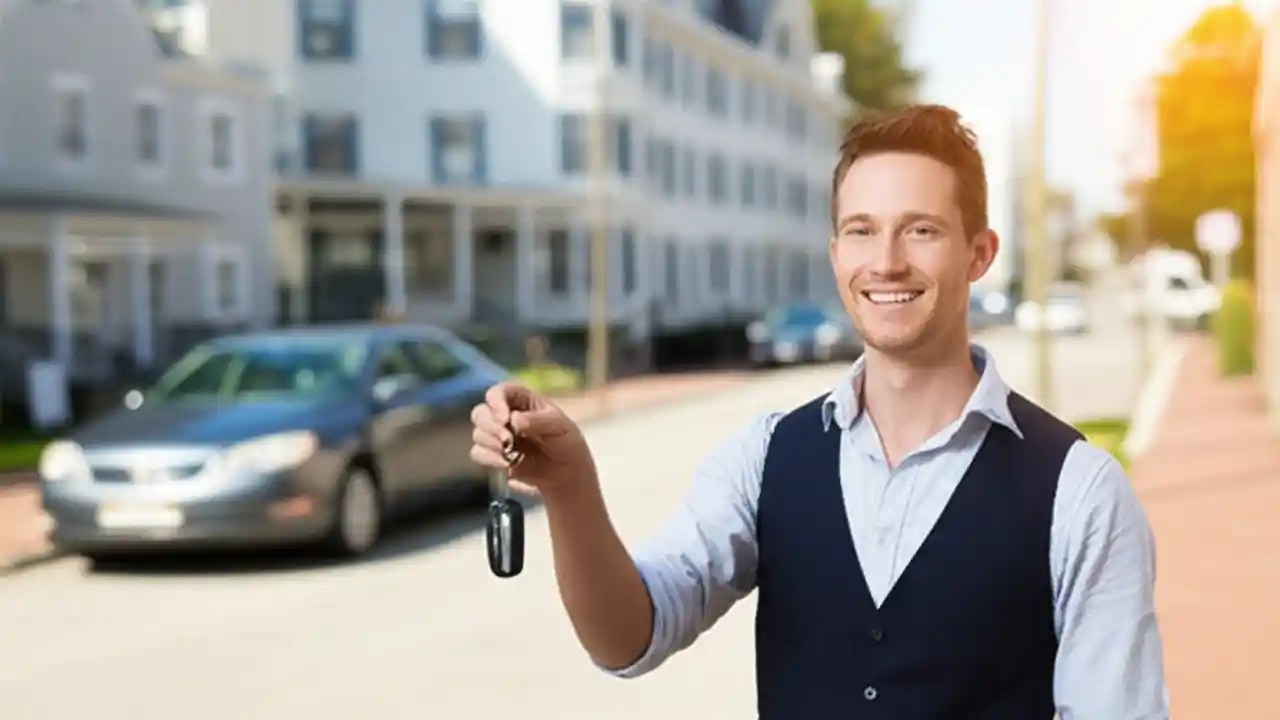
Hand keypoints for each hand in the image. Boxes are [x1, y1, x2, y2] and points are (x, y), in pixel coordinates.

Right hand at [470, 381, 594, 497]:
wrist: (567, 476)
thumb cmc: (566, 443)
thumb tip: (513, 419)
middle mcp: (506, 416)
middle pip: (481, 412)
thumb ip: (538, 420)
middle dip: (490, 425)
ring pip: (478, 433)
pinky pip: (478, 453)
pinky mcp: (494, 457)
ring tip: (509, 453)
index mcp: (522, 401)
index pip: (500, 392)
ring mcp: (498, 437)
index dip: (496, 401)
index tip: (504, 418)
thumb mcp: (560, 427)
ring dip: (490, 442)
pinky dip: (488, 458)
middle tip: (507, 439)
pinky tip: (505, 464)